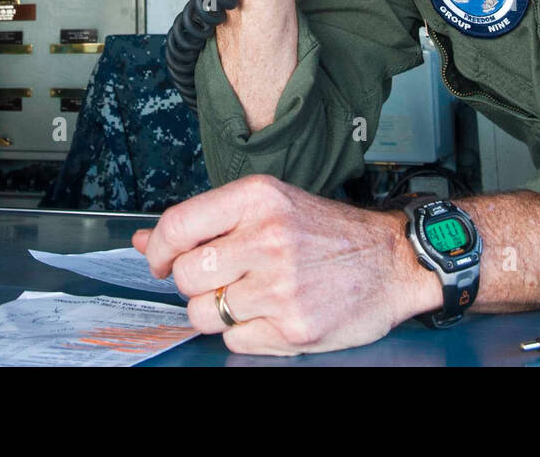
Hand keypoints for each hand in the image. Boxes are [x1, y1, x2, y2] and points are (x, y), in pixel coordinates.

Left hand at [134, 175, 442, 355]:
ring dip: (218, 310)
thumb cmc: (331, 232)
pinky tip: (271, 312)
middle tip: (222, 276)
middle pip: (187, 275)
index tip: (162, 260)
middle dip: (196, 281)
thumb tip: (145, 241)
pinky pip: (234, 340)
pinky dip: (245, 332)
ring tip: (251, 294)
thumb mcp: (272, 206)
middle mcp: (268, 239)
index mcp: (260, 199)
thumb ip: (208, 222)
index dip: (159, 250)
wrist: (393, 261)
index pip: (177, 226)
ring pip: (203, 312)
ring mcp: (281, 287)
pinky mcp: (293, 328)